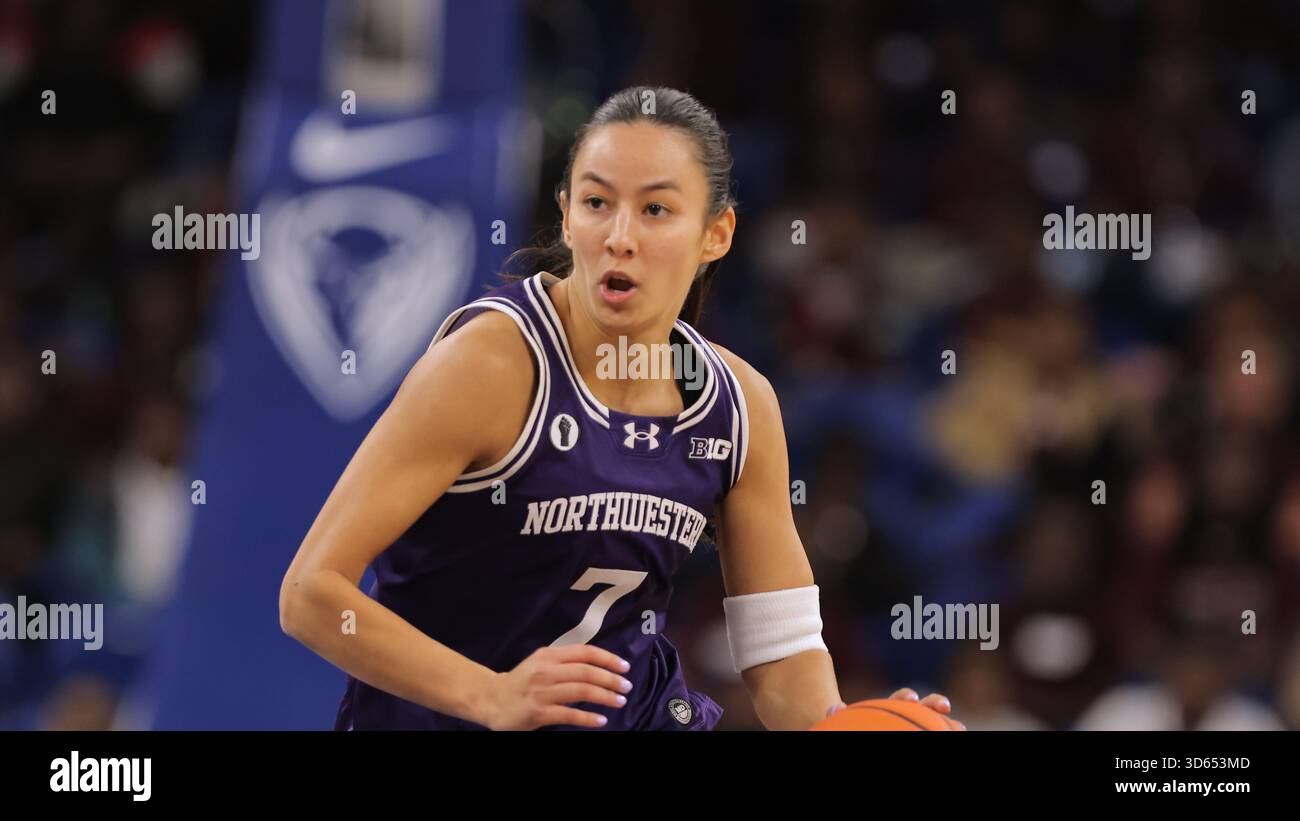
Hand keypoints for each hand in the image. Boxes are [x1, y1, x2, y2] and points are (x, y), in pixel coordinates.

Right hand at [479, 644, 632, 729]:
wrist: (489, 699)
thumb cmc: (521, 681)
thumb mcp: (540, 663)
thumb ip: (564, 662)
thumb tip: (599, 666)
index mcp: (548, 655)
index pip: (584, 652)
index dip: (607, 658)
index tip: (624, 667)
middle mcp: (545, 671)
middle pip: (586, 672)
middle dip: (610, 679)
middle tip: (627, 687)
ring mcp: (541, 692)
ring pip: (580, 691)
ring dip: (604, 696)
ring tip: (619, 701)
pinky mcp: (537, 713)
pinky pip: (568, 715)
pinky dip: (587, 718)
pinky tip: (601, 720)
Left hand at [824, 687, 966, 729]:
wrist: (858, 727)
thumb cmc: (854, 724)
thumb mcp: (843, 720)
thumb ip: (838, 715)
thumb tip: (834, 708)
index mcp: (889, 708)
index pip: (902, 699)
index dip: (907, 697)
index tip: (913, 698)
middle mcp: (908, 714)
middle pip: (925, 705)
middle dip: (935, 702)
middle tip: (944, 706)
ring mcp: (915, 721)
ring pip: (934, 719)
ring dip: (948, 722)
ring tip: (960, 728)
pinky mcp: (922, 726)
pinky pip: (936, 728)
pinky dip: (948, 728)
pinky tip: (958, 731)